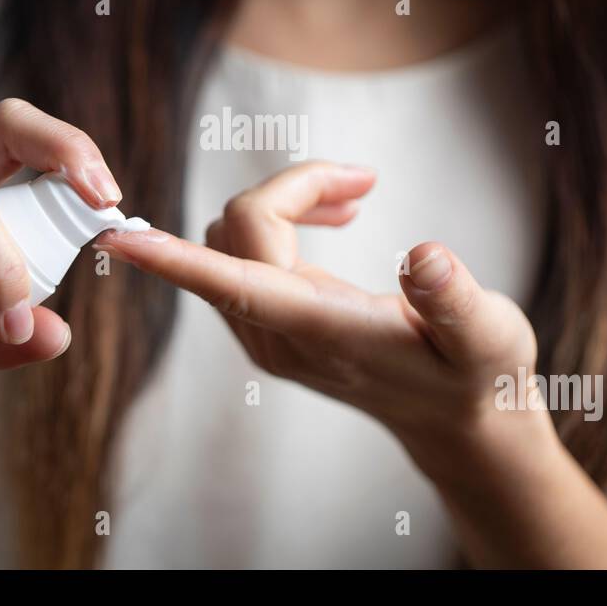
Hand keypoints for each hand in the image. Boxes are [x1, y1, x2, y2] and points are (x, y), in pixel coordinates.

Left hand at [94, 161, 544, 470]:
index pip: (232, 283)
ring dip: (286, 201)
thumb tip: (425, 254)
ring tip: (356, 196)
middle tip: (362, 183)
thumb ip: (454, 299)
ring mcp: (270, 332)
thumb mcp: (487, 337)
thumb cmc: (475, 378)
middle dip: (292, 187)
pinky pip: (244, 254)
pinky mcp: (273, 324)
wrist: (459, 422)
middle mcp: (279, 333)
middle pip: (238, 229)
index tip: (119, 238)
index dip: (174, 259)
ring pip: (234, 237)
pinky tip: (337, 217)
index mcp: (321, 330)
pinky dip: (283, 221)